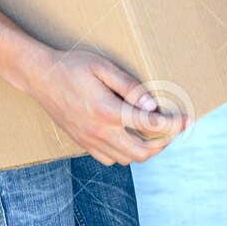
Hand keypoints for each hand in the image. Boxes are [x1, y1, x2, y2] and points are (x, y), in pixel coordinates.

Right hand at [23, 47, 185, 165]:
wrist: (39, 77)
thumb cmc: (72, 66)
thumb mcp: (103, 67)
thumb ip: (130, 87)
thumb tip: (153, 106)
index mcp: (108, 111)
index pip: (150, 125)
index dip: (173, 125)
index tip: (187, 120)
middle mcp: (100, 132)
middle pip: (142, 152)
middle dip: (164, 143)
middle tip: (172, 129)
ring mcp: (90, 141)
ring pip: (128, 159)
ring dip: (145, 149)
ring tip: (153, 132)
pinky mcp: (83, 143)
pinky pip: (110, 159)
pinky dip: (125, 153)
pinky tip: (128, 137)